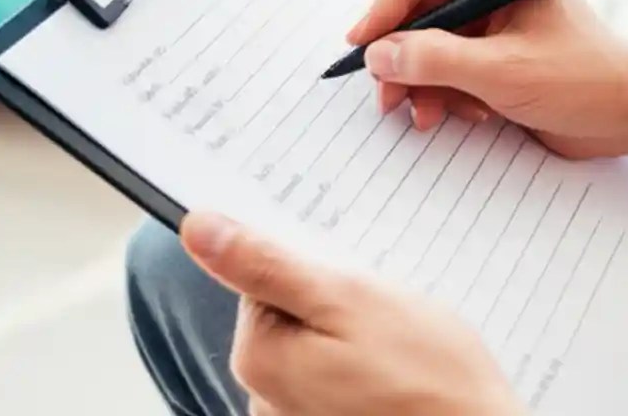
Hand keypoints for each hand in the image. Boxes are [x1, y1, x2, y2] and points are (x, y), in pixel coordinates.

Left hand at [181, 212, 524, 415]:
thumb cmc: (431, 381)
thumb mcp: (347, 300)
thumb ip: (266, 264)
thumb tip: (196, 228)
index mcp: (258, 358)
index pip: (262, 279)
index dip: (313, 268)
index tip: (351, 276)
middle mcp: (266, 399)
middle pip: (290, 316)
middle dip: (336, 305)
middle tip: (386, 317)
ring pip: (320, 347)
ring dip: (355, 338)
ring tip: (401, 350)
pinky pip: (339, 380)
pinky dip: (366, 369)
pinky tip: (400, 375)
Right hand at [347, 0, 627, 158]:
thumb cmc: (590, 81)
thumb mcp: (503, 72)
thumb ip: (436, 61)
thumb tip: (379, 55)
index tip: (366, 42)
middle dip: (400, 50)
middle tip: (388, 90)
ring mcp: (486, 8)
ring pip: (419, 34)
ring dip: (416, 78)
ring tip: (425, 112)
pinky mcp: (484, 42)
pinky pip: (436, 58)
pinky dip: (436, 89)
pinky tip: (456, 112)